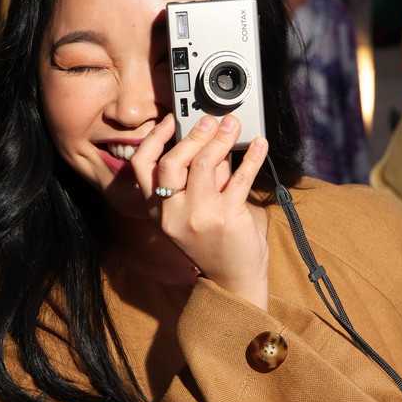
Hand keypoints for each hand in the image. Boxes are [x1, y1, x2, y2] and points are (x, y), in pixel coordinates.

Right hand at [131, 111, 269, 308]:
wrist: (233, 281)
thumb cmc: (215, 244)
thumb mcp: (195, 210)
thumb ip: (200, 178)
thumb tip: (211, 140)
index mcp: (158, 210)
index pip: (141, 167)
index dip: (154, 138)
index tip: (171, 120)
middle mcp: (172, 214)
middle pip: (171, 161)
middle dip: (192, 134)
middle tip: (211, 121)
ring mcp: (198, 217)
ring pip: (204, 164)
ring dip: (221, 138)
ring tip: (233, 125)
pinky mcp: (226, 218)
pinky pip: (240, 178)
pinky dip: (252, 156)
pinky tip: (259, 145)